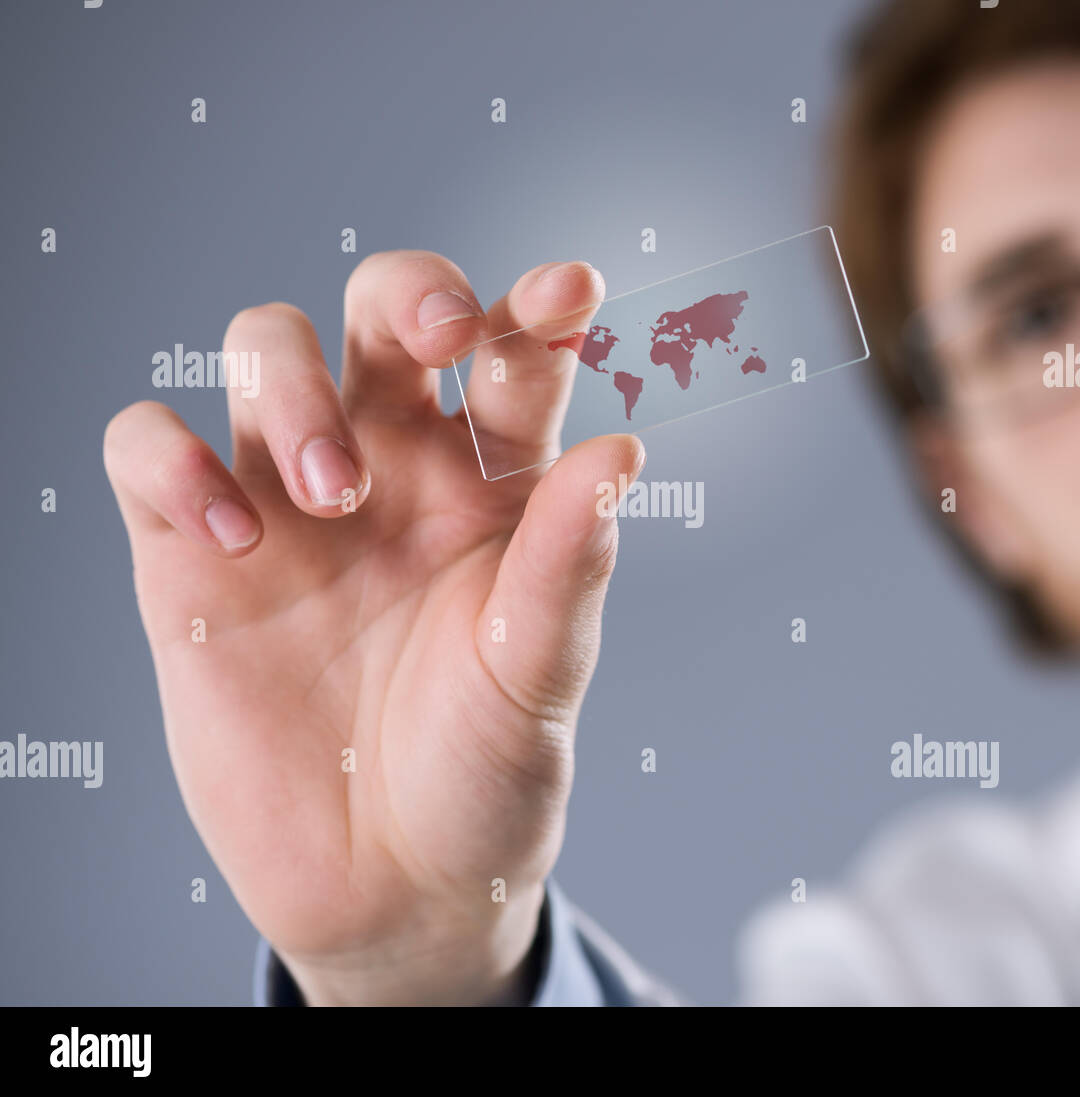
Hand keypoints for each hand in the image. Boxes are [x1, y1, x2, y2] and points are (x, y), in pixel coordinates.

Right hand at [104, 251, 643, 1004]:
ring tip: (334, 499)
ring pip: (267, 350)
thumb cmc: (481, 772)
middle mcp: (392, 468)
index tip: (569, 292)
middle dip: (409, 295)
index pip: (512, 361)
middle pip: (382, 312)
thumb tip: (622, 449)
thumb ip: (568, 568)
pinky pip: (149, 448)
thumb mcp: (538, 679)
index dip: (537, 313)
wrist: (390, 881)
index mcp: (489, 484)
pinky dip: (173, 460)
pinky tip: (234, 534)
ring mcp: (286, 500)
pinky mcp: (189, 553)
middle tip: (437, 339)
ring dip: (297, 389)